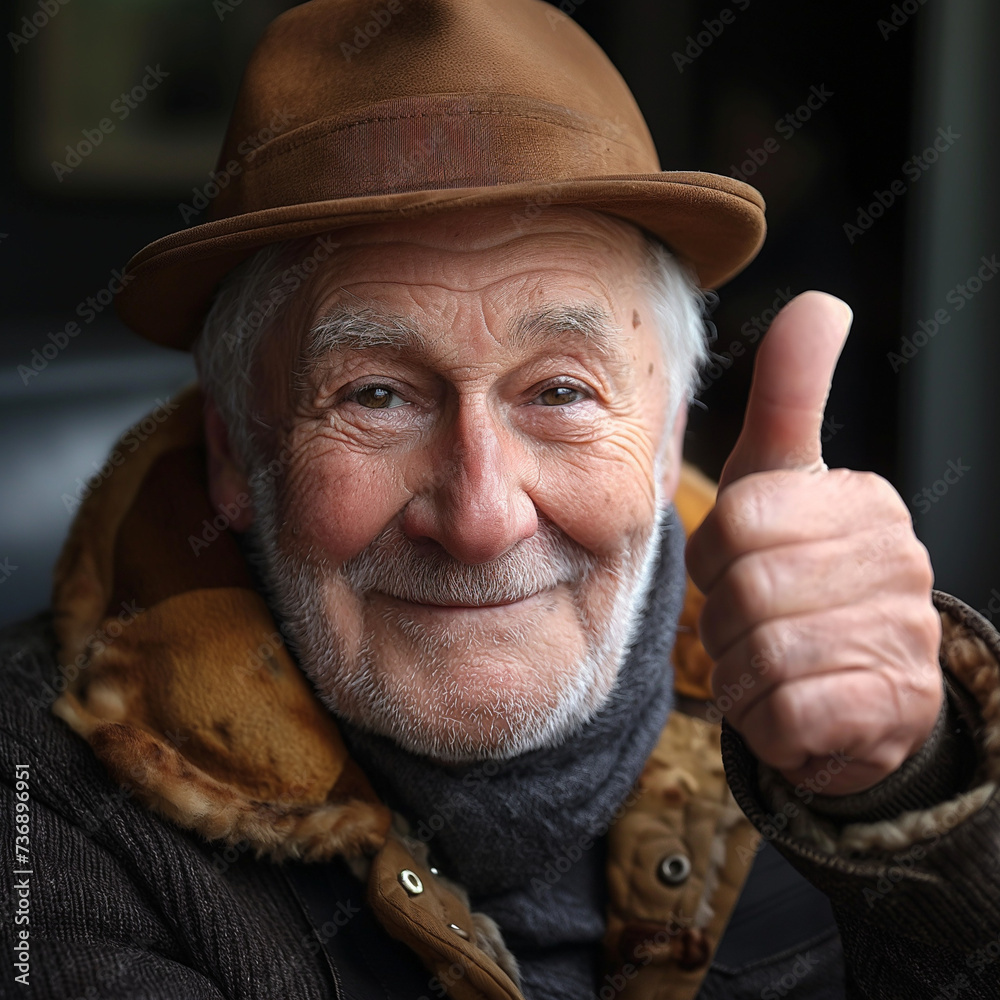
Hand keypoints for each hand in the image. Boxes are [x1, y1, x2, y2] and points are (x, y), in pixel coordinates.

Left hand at [685, 291, 942, 795]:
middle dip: (724, 619)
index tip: (740, 567)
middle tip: (753, 625)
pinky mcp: (896, 709)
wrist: (848, 690)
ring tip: (771, 664)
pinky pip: (786, 715)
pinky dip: (766, 719)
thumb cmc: (793, 571)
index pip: (738, 521)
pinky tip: (792, 706)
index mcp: (864, 500)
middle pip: (745, 588)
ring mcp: (905, 638)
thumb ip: (791, 395)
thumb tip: (824, 301)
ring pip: (762, 655)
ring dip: (742, 670)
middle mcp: (900, 562)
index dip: (714, 558)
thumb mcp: (778, 478)